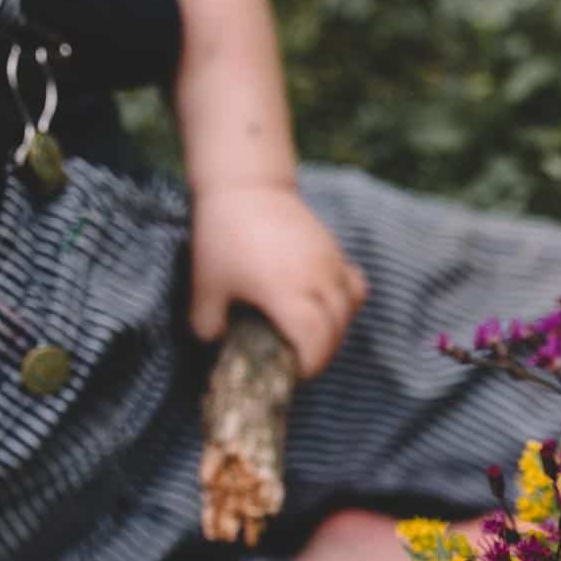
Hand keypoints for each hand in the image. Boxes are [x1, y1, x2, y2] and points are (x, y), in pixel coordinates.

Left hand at [189, 183, 368, 378]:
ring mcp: (331, 264)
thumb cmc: (222, 236)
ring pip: (350, 310)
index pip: (315, 342)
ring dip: (337, 331)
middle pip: (336, 331)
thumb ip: (207, 321)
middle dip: (323, 354)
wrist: (245, 186)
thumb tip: (214, 343)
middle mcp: (317, 280)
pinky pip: (355, 287)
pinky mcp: (335, 252)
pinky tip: (326, 307)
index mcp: (286, 292)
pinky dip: (347, 304)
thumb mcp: (205, 283)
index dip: (310, 365)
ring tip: (314, 338)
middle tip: (302, 363)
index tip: (295, 374)